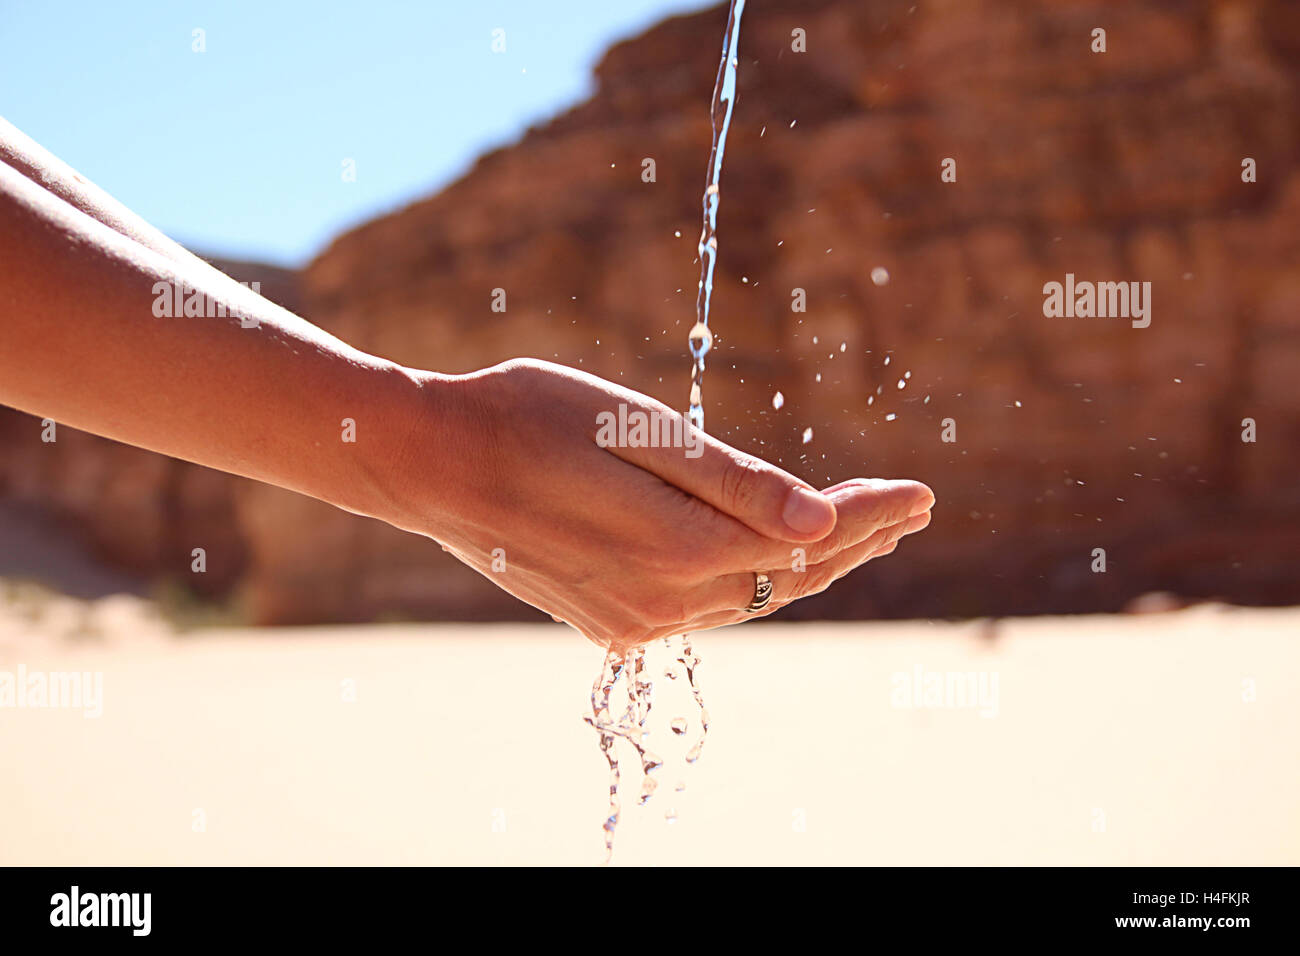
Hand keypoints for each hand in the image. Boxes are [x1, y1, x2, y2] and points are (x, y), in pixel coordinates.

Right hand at [391, 358, 933, 649]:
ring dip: (810, 563)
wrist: (428, 463)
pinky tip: (773, 558)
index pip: (805, 539)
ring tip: (862, 533)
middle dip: (856, 542)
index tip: (922, 492)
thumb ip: (731, 484)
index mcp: (677, 549)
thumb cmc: (528, 419)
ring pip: (750, 597)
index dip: (868, 515)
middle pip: (788, 576)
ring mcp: (633, 619)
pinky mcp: (608, 619)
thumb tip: (817, 523)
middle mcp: (662, 602)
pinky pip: (706, 606)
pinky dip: (754, 579)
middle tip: (912, 511)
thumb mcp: (635, 431)